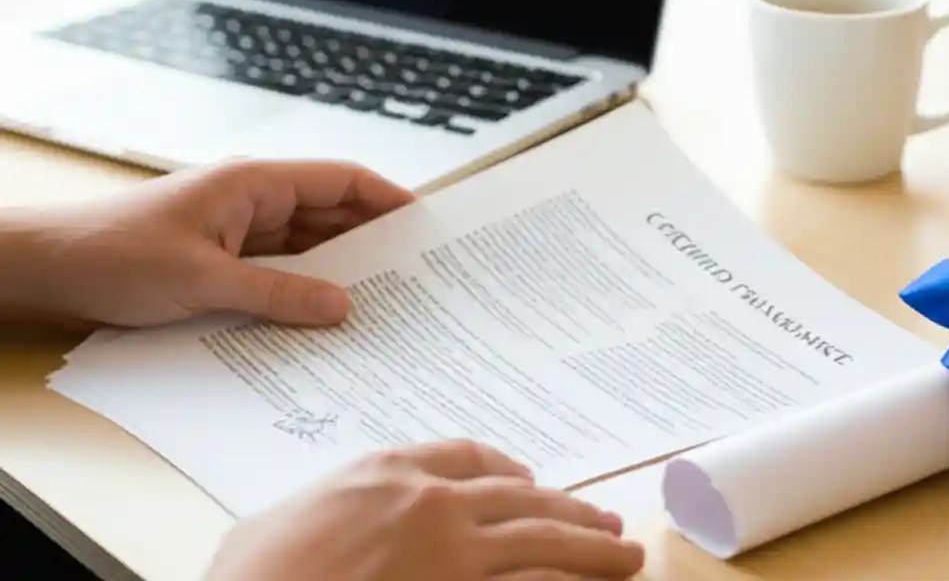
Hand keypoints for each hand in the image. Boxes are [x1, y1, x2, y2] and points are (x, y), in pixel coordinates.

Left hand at [0, 160, 414, 326]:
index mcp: (254, 184)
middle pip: (330, 214)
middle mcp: (251, 200)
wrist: (46, 267)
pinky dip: (304, 287)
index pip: (341, 182)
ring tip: (382, 299)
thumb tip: (343, 307)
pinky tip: (324, 313)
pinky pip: (279, 269)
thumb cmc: (113, 255)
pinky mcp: (222, 257)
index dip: (388, 200)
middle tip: (415, 275)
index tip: (426, 225)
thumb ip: (279, 295)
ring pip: (307, 245)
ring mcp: (237, 229)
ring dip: (339, 268)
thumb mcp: (204, 281)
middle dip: (372, 241)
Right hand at [205, 440, 643, 580]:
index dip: (503, 468)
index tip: (527, 480)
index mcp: (383, 474)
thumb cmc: (246, 578)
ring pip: (542, 542)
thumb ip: (322, 509)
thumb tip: (327, 522)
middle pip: (520, 497)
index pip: (462, 457)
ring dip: (591, 548)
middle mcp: (429, 504)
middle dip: (568, 509)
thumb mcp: (268, 526)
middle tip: (603, 520)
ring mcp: (452, 554)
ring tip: (624, 554)